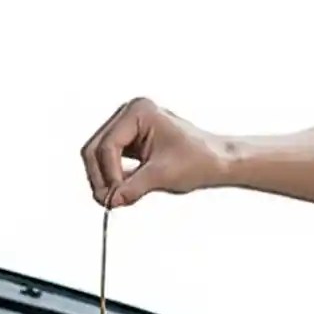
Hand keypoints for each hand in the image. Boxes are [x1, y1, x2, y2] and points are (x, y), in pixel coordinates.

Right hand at [81, 97, 227, 207]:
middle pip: (96, 149)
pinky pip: (110, 161)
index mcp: (138, 111)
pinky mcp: (130, 142)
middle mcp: (130, 114)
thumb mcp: (164, 174)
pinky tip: (121, 193)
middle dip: (100, 177)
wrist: (217, 161)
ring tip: (114, 200)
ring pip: (98, 156)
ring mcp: (128, 127)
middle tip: (107, 202)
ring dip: (104, 179)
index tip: (114, 197)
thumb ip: (133, 187)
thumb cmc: (200, 159)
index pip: (108, 145)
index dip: (109, 174)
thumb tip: (110, 200)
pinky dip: (112, 178)